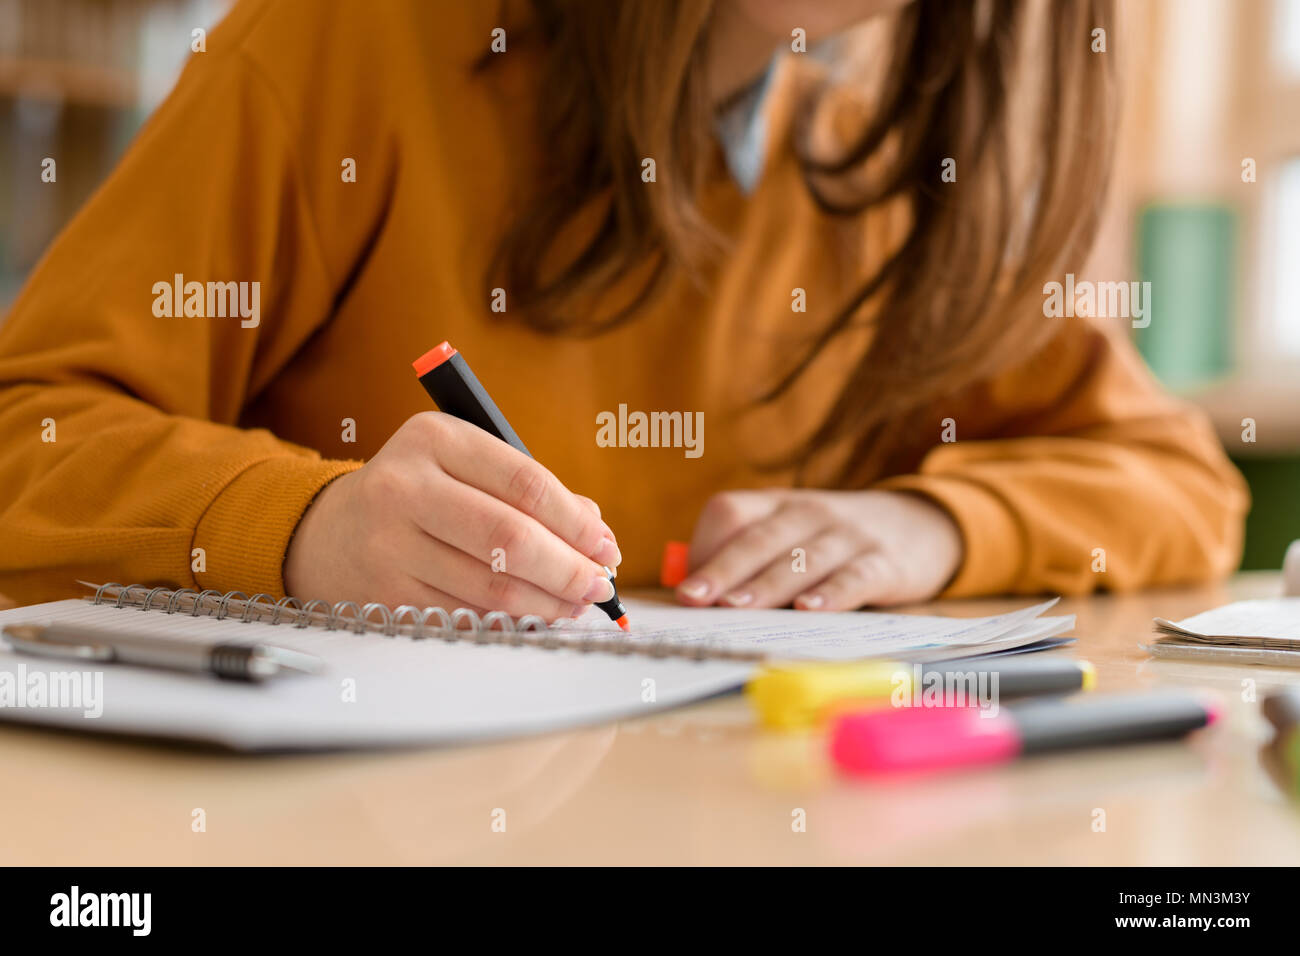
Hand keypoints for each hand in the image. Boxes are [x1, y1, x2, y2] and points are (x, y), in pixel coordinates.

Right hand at [283, 412, 620, 619]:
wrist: (328, 531)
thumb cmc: (419, 493)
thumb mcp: (463, 466)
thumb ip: (527, 489)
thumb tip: (595, 531)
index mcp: (435, 439)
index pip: (526, 483)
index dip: (576, 522)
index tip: (606, 546)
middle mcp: (406, 486)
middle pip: (511, 538)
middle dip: (568, 569)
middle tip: (600, 585)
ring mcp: (391, 543)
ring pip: (491, 585)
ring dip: (547, 602)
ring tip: (576, 604)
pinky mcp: (385, 593)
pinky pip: (467, 613)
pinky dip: (511, 620)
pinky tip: (535, 616)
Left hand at [675, 489, 961, 609]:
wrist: (921, 525)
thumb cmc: (834, 542)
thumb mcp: (793, 535)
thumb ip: (751, 560)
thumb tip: (698, 600)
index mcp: (777, 505)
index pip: (730, 511)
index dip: (705, 547)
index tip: (685, 589)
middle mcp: (809, 513)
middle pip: (759, 539)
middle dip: (723, 570)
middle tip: (694, 599)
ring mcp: (848, 536)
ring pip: (801, 559)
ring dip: (767, 584)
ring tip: (737, 606)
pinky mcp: (883, 562)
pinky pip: (854, 577)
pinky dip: (832, 594)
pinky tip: (810, 610)